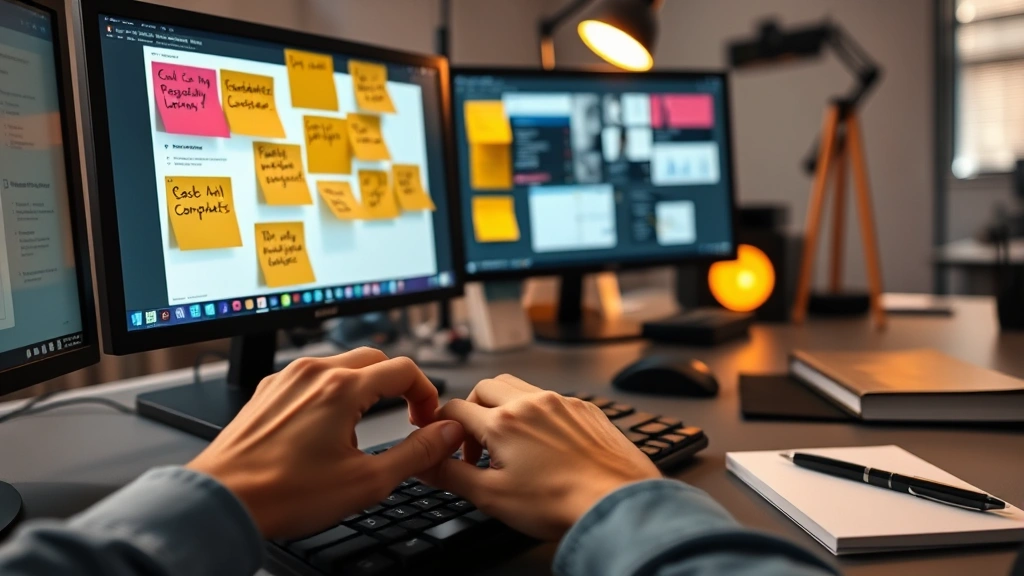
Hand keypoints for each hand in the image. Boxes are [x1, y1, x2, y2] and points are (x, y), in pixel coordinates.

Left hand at [187, 347, 462, 539]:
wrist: (222, 501)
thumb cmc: (284, 494)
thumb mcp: (367, 481)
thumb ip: (417, 453)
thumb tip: (446, 434)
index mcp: (341, 388)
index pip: (404, 369)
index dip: (426, 394)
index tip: (426, 420)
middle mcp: (313, 373)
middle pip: (375, 359)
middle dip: (398, 385)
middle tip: (405, 417)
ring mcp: (286, 379)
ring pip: (341, 365)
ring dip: (365, 388)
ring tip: (362, 431)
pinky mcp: (267, 392)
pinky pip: (311, 379)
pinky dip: (331, 394)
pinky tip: (325, 431)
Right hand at [418, 375, 659, 539]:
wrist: (617, 504)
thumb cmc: (560, 504)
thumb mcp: (492, 497)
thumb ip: (450, 475)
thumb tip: (423, 463)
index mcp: (503, 422)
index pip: (454, 409)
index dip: (440, 426)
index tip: (440, 440)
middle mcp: (531, 403)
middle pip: (484, 389)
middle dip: (471, 411)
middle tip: (473, 444)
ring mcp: (561, 403)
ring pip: (519, 388)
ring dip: (503, 407)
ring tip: (507, 443)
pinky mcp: (586, 410)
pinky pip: (551, 399)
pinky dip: (537, 413)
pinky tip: (543, 444)